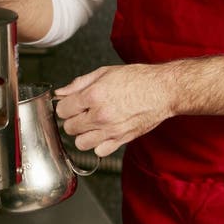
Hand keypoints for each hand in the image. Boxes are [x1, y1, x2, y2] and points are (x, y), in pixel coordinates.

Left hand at [54, 63, 174, 157]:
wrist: (163, 90)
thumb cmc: (137, 79)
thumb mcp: (105, 72)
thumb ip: (79, 83)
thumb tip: (60, 92)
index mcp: (93, 95)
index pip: (62, 110)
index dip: (65, 105)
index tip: (71, 104)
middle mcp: (100, 115)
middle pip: (69, 128)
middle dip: (73, 119)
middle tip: (83, 112)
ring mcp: (111, 130)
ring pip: (80, 143)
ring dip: (83, 134)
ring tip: (92, 123)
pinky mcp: (121, 140)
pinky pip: (99, 151)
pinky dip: (99, 144)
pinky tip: (104, 132)